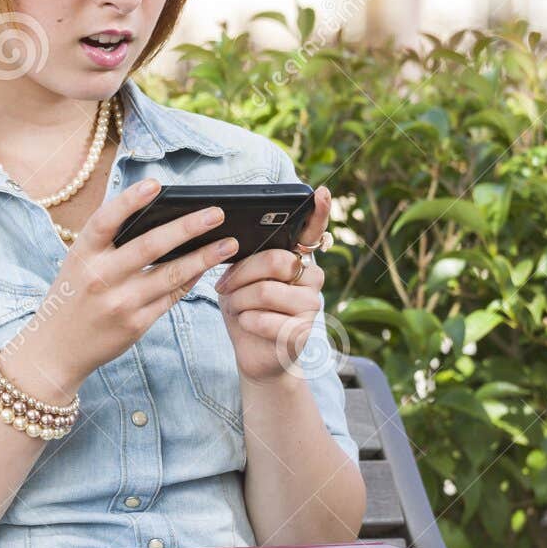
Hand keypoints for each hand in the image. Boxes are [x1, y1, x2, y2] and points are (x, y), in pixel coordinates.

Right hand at [0, 178, 239, 400]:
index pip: (105, 220)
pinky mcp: (136, 324)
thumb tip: (160, 218)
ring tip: (229, 244)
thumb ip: (109, 243)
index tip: (156, 184)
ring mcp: (120, 302)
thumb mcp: (79, 264)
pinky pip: (172, 297)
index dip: (129, 201)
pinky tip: (207, 267)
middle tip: (217, 213)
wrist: (57, 348)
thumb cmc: (73, 296)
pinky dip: (192, 279)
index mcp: (82, 255)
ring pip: (171, 274)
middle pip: (149, 246)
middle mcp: (100, 277)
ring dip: (204, 257)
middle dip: (187, 227)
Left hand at [212, 185, 330, 381]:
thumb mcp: (240, 280)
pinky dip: (245, 320)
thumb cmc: (246, 310)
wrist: (254, 355)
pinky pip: (265, 319)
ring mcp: (311, 305)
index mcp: (297, 260)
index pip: (313, 232)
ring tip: (236, 306)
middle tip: (224, 286)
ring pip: (266, 290)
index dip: (319, 212)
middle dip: (241, 273)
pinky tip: (246, 323)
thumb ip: (246, 260)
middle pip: (276, 260)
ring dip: (239, 299)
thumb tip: (232, 241)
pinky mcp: (302, 332)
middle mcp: (312, 279)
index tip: (321, 192)